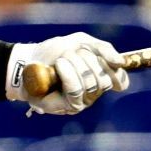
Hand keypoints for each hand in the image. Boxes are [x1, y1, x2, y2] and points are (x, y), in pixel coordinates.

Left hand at [6, 33, 128, 114]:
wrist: (28, 60)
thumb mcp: (81, 43)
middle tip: (71, 53)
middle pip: (105, 79)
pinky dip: (68, 74)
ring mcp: (81, 102)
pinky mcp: (66, 107)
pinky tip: (59, 65)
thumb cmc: (54, 52)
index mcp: (99, 79)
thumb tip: (121, 62)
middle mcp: (93, 94)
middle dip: (88, 60)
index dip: (116, 70)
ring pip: (91, 85)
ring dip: (76, 65)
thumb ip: (103, 49)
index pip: (120, 81)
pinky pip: (75, 90)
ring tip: (61, 59)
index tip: (107, 60)